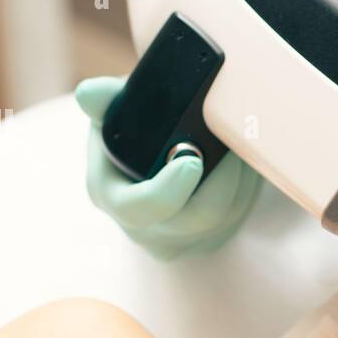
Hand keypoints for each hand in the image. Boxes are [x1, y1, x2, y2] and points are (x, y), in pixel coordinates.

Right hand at [77, 76, 262, 259]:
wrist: (154, 151)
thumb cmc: (133, 125)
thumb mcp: (116, 107)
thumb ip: (105, 99)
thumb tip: (90, 95)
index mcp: (112, 196)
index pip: (139, 209)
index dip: (168, 190)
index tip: (193, 161)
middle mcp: (143, 229)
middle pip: (196, 218)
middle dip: (224, 176)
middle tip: (237, 138)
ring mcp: (177, 241)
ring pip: (225, 217)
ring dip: (242, 178)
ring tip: (246, 141)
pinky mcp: (208, 241)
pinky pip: (237, 220)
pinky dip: (247, 188)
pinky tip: (246, 161)